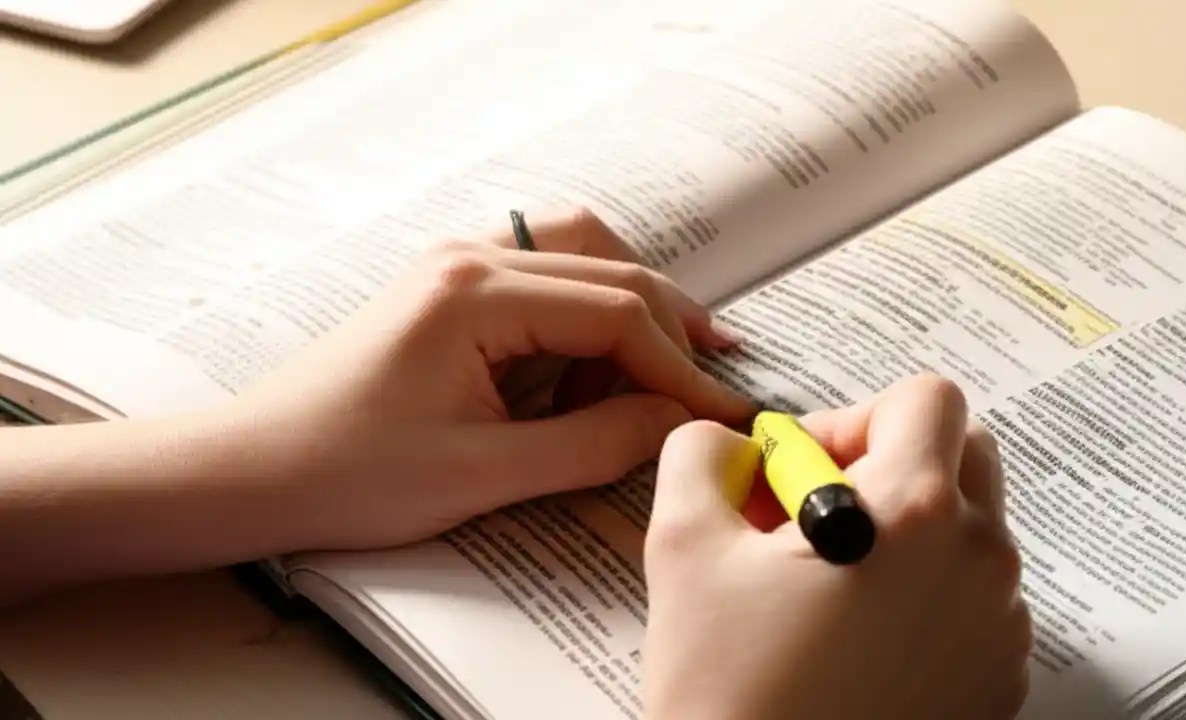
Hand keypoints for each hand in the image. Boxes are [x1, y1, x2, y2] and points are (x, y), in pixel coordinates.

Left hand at [234, 207, 753, 550]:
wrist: (254, 470)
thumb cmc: (348, 474)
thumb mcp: (483, 475)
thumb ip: (592, 445)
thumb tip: (673, 422)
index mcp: (476, 294)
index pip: (615, 313)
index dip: (678, 368)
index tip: (723, 413)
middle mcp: (470, 258)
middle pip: (609, 270)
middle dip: (669, 331)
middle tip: (712, 387)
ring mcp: (457, 266)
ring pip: (581, 257)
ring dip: (631, 309)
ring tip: (663, 374)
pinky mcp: (450, 291)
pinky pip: (544, 278)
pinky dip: (587, 314)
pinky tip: (596, 367)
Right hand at [641, 374, 1030, 719]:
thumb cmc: (730, 690)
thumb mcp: (683, 544)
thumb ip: (703, 452)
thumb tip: (732, 441)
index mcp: (914, 512)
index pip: (926, 399)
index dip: (855, 417)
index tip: (807, 472)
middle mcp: (978, 560)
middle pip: (962, 455)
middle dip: (890, 463)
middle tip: (820, 513)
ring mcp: (999, 625)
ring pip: (968, 529)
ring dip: (906, 532)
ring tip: (828, 585)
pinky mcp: (1000, 678)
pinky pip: (975, 598)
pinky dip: (925, 595)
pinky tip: (857, 638)